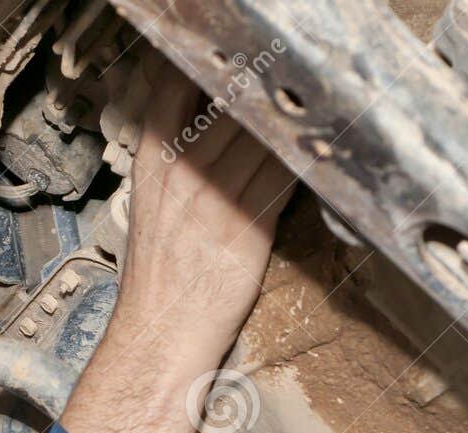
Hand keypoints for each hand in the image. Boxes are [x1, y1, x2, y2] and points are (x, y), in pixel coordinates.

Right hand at [107, 53, 294, 377]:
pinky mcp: (250, 227)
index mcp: (154, 163)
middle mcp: (185, 174)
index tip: (239, 65)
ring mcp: (218, 199)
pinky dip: (304, 162)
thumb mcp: (150, 203)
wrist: (160, 333)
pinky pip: (285, 178)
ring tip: (310, 110)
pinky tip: (317, 153)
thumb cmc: (159, 275)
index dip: (211, 69)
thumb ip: (177, 159)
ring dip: (290, 122)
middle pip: (232, 105)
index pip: (177, 87)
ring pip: (265, 137)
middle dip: (261, 91)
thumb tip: (214, 123)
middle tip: (286, 83)